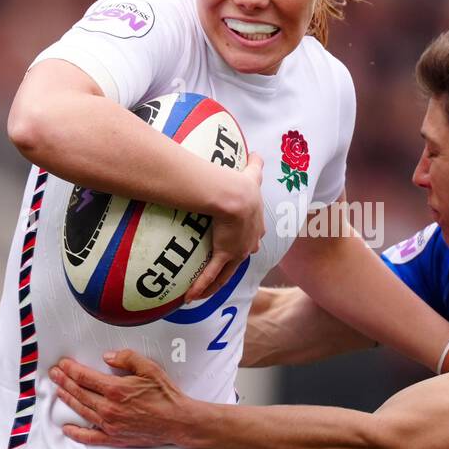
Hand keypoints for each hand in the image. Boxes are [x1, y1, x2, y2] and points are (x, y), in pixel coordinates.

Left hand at [50, 350, 190, 448]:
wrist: (178, 421)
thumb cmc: (166, 395)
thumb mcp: (150, 368)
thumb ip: (127, 358)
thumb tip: (107, 357)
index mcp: (116, 389)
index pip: (85, 377)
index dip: (71, 369)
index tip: (63, 364)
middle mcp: (109, 408)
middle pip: (79, 393)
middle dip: (64, 382)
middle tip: (54, 374)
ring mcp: (110, 424)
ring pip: (82, 410)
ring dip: (68, 399)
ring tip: (58, 391)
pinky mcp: (114, 438)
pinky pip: (90, 437)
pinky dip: (77, 433)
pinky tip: (67, 428)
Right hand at [186, 154, 264, 301]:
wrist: (234, 195)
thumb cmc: (241, 182)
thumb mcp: (251, 173)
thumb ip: (255, 163)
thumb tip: (257, 150)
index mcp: (255, 223)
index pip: (254, 234)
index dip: (250, 238)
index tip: (247, 242)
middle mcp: (249, 240)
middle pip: (244, 255)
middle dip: (236, 261)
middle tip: (227, 267)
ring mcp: (238, 250)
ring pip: (227, 272)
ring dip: (215, 284)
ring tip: (204, 293)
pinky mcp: (225, 254)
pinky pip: (211, 274)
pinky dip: (201, 286)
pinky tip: (191, 297)